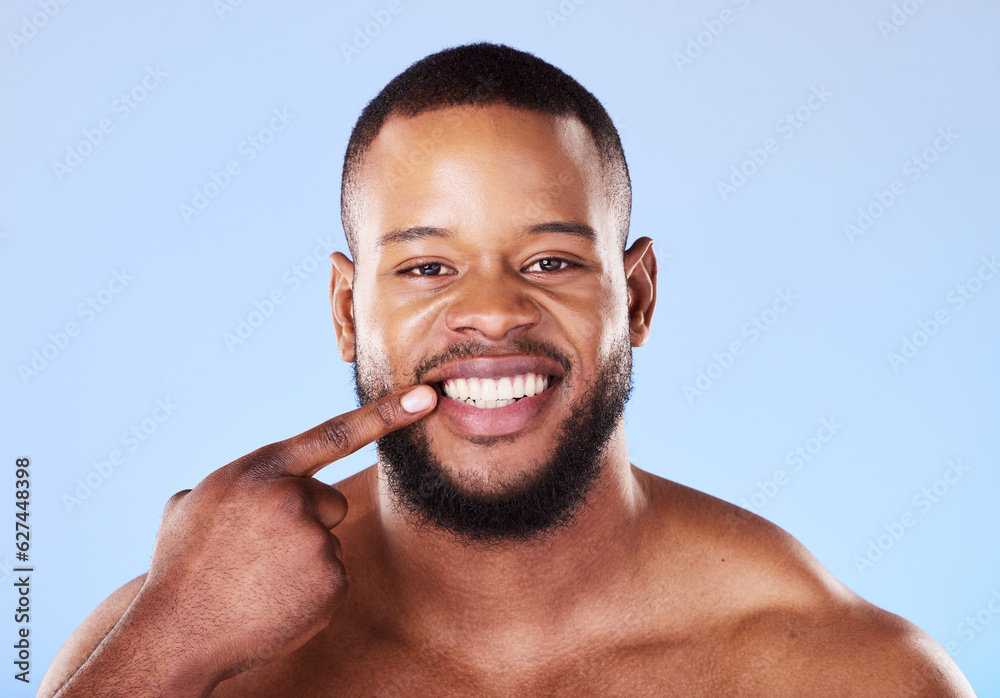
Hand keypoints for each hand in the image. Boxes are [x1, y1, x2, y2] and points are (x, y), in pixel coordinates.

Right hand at [134, 384, 436, 686]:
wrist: (176, 635)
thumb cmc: (179, 571)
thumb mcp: (187, 508)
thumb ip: (225, 487)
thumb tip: (218, 488)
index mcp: (260, 471)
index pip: (334, 434)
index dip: (385, 414)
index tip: (425, 397)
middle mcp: (292, 496)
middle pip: (329, 501)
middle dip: (305, 523)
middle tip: (260, 555)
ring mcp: (314, 538)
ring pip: (328, 542)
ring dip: (304, 560)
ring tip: (259, 580)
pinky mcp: (330, 578)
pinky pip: (333, 578)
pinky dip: (310, 594)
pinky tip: (274, 603)